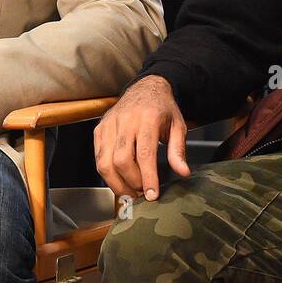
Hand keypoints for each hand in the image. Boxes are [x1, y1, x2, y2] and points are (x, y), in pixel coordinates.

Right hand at [93, 75, 189, 202]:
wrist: (146, 88)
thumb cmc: (162, 109)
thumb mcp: (178, 126)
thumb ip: (178, 150)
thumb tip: (183, 172)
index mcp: (147, 118)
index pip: (145, 153)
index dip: (147, 177)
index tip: (152, 194)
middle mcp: (125, 120)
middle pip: (121, 160)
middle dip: (131, 182)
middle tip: (142, 193)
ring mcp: (110, 124)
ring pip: (105, 161)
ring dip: (116, 182)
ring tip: (130, 191)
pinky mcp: (100, 129)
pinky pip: (98, 156)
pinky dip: (107, 172)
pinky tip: (119, 178)